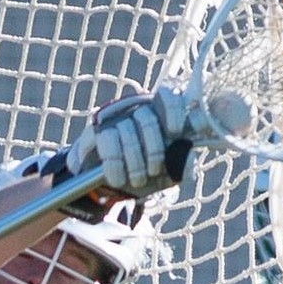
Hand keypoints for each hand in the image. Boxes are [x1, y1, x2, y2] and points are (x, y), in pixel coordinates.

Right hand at [64, 89, 189, 196]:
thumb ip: (181, 165)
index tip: (174, 131)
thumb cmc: (144, 175)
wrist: (108, 187)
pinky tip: (118, 179)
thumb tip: (188, 154)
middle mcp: (134, 110)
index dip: (172, 110)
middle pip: (147, 118)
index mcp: (158, 115)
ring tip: (136, 179)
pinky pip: (107, 140)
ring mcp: (112, 119)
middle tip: (154, 170)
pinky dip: (115, 165)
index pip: (166, 96)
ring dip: (134, 162)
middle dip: (153, 150)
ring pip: (126, 130)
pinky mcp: (94, 132)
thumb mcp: (166, 174)